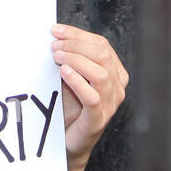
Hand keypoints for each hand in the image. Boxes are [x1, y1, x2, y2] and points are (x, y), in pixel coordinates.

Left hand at [50, 23, 127, 170]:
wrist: (68, 140)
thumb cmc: (70, 106)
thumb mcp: (71, 77)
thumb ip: (70, 58)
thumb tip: (55, 35)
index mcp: (115, 72)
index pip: (101, 44)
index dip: (78, 34)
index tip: (55, 31)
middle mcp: (117, 87)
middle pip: (102, 55)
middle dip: (75, 45)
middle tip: (53, 47)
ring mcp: (110, 104)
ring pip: (100, 73)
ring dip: (75, 60)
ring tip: (56, 58)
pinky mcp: (98, 120)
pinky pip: (93, 97)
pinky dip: (78, 81)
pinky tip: (64, 72)